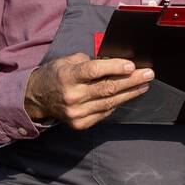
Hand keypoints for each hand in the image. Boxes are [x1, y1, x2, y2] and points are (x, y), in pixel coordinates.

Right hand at [24, 53, 152, 129]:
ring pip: (109, 102)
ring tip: (144, 85)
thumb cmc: (55, 75)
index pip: (94, 71)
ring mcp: (76, 112)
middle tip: (148, 74)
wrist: (36, 98)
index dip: (114, 67)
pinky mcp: (80, 123)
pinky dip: (117, 104)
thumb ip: (88, 61)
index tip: (131, 65)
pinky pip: (104, 113)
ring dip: (130, 93)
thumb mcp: (67, 61)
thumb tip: (112, 63)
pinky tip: (127, 96)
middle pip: (107, 88)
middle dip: (131, 80)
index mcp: (68, 76)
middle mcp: (72, 96)